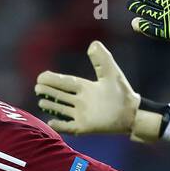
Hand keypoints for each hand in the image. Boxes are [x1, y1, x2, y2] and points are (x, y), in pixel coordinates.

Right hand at [35, 42, 163, 141]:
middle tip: (37, 87)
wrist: (132, 113)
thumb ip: (102, 58)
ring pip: (62, 109)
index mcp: (85, 88)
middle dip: (49, 91)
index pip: (65, 82)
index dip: (53, 79)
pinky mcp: (85, 127)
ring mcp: (82, 115)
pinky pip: (68, 127)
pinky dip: (59, 125)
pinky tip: (51, 121)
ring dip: (51, 106)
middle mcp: (81, 101)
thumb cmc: (123, 92)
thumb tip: (93, 43)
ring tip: (41, 101)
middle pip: (60, 95)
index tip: (41, 76)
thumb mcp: (111, 72)